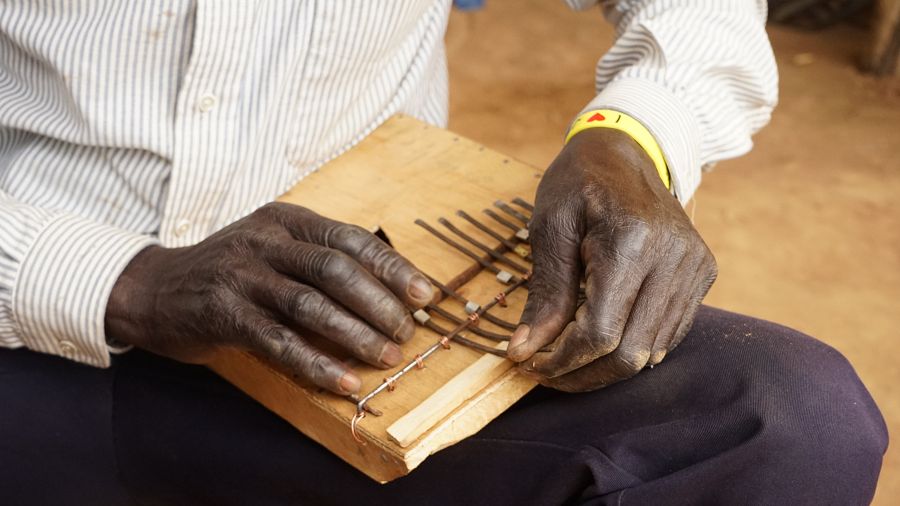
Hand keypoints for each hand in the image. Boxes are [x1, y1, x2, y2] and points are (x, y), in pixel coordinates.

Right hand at [105, 202, 433, 394]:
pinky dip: (316, 363)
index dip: (392, 267)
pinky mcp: (224, 312)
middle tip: (406, 333)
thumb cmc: (232, 272)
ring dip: (355, 334)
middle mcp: (265, 241)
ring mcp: (242, 275)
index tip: (425, 294)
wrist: (154, 289)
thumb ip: (320, 261)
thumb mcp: (275, 249)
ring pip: (311, 304)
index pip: (351, 239)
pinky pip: (279, 341)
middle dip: (380, 303)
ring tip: (386, 357)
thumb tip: (391, 292)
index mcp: (286, 220)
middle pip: (336, 269)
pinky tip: (344, 381)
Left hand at [507, 128, 716, 391]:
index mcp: (631, 241)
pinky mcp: (703, 273)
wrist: (625, 153)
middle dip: (583, 375)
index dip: (562, 361)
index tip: (529, 365)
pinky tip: (601, 337)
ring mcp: (695, 266)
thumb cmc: (578, 185)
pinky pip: (669, 333)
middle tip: (546, 372)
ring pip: (652, 352)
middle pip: (631, 353)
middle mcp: (674, 257)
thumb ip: (545, 296)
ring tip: (567, 356)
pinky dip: (632, 346)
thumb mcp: (549, 230)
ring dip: (605, 367)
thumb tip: (522, 353)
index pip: (600, 333)